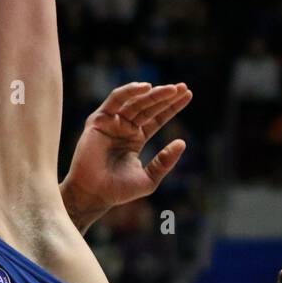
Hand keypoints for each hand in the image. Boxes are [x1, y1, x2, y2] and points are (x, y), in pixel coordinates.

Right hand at [61, 82, 191, 229]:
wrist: (94, 194)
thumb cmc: (118, 190)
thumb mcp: (149, 178)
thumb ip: (165, 162)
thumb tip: (182, 142)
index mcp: (136, 138)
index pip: (157, 118)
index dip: (172, 107)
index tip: (187, 95)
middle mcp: (124, 128)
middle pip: (148, 106)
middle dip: (166, 96)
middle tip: (183, 88)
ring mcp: (112, 123)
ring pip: (135, 101)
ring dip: (153, 94)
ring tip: (171, 89)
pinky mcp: (99, 120)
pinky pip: (115, 100)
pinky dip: (129, 91)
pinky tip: (146, 88)